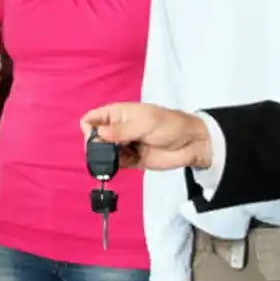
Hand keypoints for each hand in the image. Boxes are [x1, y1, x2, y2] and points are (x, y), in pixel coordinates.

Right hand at [80, 102, 211, 171]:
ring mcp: (123, 145)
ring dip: (107, 159)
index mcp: (117, 114)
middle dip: (97, 148)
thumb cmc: (169, 125)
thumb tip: (98, 136)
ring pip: (102, 154)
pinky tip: (129, 162)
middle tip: (110, 152)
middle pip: (94, 139)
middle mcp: (117, 129)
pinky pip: (115, 165)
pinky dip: (116, 167)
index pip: (91, 119)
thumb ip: (121, 130)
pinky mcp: (131, 160)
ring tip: (122, 158)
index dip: (90, 130)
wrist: (190, 143)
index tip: (98, 140)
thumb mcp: (145, 123)